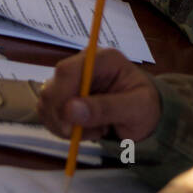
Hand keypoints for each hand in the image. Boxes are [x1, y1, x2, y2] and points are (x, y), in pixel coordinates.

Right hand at [38, 48, 160, 142]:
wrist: (147, 116)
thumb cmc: (146, 108)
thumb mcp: (135, 110)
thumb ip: (105, 108)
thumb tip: (70, 109)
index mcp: (103, 59)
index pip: (67, 71)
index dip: (61, 97)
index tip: (69, 126)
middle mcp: (82, 65)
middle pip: (51, 88)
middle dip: (63, 118)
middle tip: (89, 133)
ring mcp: (71, 81)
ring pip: (46, 104)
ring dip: (65, 126)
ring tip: (95, 129)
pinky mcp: (64, 97)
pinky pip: (48, 114)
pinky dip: (62, 129)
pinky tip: (86, 129)